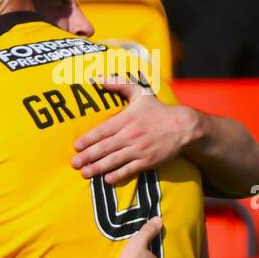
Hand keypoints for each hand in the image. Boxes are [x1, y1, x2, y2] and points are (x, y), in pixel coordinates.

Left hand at [72, 80, 199, 184]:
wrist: (184, 126)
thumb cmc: (158, 110)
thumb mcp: (141, 93)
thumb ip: (120, 85)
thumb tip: (99, 78)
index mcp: (126, 120)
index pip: (103, 131)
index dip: (88, 139)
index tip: (76, 146)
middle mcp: (131, 135)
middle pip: (105, 148)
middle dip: (87, 157)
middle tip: (74, 164)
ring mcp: (139, 149)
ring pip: (114, 160)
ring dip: (98, 168)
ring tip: (84, 173)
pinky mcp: (148, 161)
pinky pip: (130, 169)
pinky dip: (118, 175)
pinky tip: (107, 179)